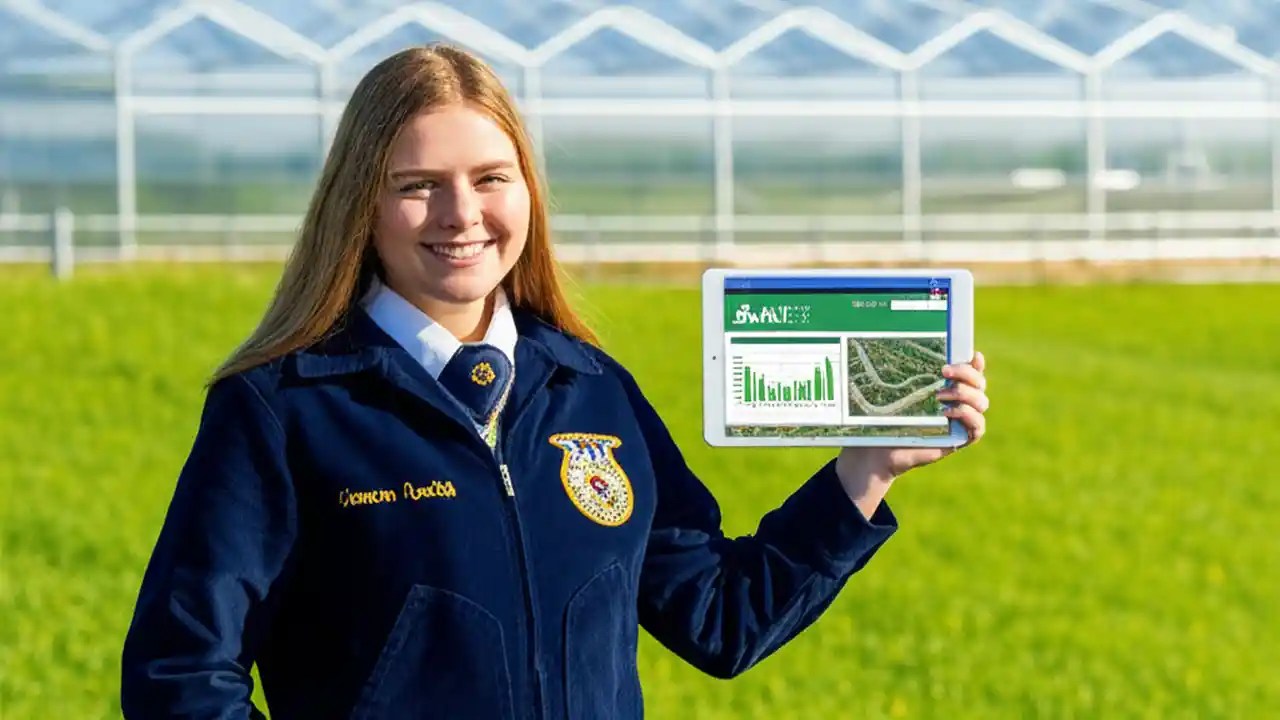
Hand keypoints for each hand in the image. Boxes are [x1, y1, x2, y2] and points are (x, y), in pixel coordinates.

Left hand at [836, 352, 988, 516]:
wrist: (877, 452)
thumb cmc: (884, 421)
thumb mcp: (897, 393)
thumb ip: (909, 375)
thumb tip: (904, 346)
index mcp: (948, 389)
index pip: (972, 373)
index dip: (976, 363)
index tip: (972, 354)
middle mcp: (959, 404)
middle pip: (980, 385)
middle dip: (967, 373)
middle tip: (944, 371)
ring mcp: (961, 423)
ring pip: (982, 403)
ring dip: (965, 394)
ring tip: (939, 395)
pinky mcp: (959, 440)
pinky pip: (978, 427)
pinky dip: (967, 416)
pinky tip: (948, 412)